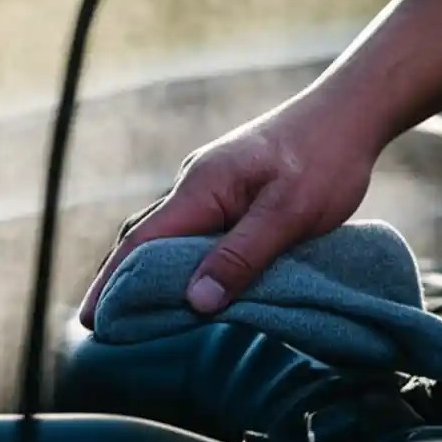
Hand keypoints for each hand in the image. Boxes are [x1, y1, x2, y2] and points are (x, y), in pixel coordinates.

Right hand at [78, 93, 381, 327]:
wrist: (350, 113)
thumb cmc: (325, 159)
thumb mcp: (288, 214)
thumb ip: (242, 256)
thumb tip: (196, 301)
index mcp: (202, 188)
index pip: (143, 242)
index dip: (114, 283)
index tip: (91, 320)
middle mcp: (197, 186)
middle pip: (146, 240)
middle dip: (121, 282)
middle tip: (103, 328)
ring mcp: (212, 188)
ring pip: (170, 237)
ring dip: (149, 272)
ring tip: (136, 315)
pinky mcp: (232, 193)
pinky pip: (194, 232)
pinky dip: (180, 261)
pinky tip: (186, 285)